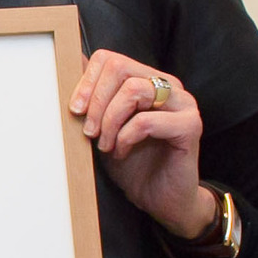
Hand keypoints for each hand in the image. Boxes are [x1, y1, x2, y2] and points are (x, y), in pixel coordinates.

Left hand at [68, 50, 209, 236]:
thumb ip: (92, 100)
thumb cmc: (131, 162)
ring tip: (105, 144)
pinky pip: (146, 121)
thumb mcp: (102, 128)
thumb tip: (68, 67)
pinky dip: (125, 138)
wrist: (159, 198)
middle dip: (96, 101)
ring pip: (134, 90)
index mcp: (148, 80)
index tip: (74, 110)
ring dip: (110, 120)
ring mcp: (182, 103)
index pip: (110, 59)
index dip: (86, 82)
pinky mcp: (189, 126)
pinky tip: (121, 152)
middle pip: (120, 68)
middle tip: (88, 131)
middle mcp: (168, 85)